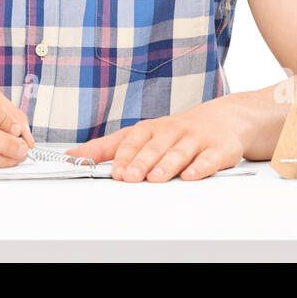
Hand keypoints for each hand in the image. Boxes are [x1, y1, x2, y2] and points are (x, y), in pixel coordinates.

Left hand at [66, 101, 245, 181]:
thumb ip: (106, 148)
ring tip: (155, 178)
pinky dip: (199, 168)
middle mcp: (171, 132)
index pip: (133, 140)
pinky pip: (208, 159)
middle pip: (155, 147)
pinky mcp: (217, 150)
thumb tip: (72, 157)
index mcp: (150, 129)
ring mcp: (195, 140)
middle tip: (130, 177)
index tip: (115, 172)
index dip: (124, 156)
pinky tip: (190, 176)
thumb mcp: (140, 135)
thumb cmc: (176, 132)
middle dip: (141, 162)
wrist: (223, 119)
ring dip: (166, 165)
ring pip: (179, 153)